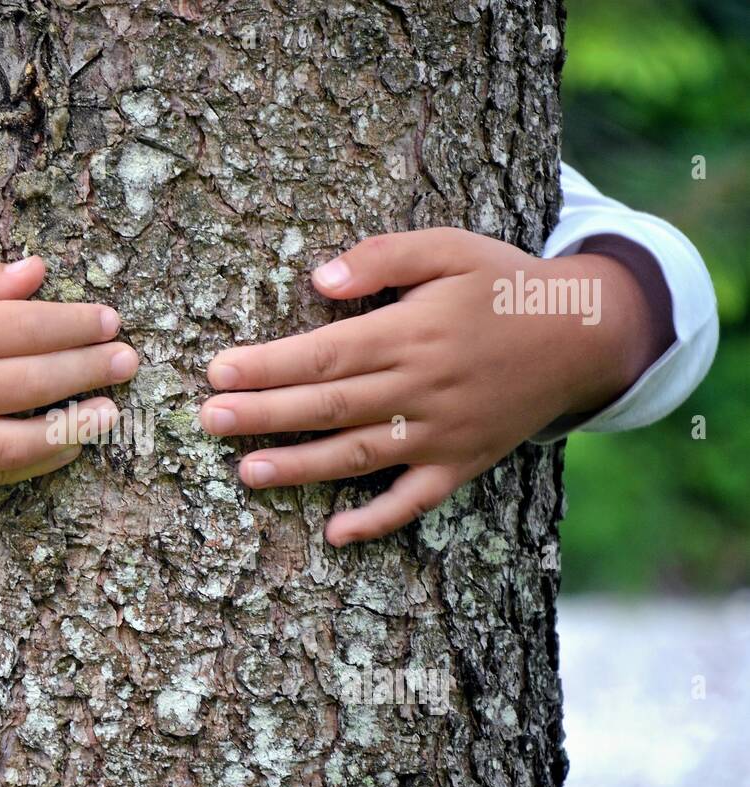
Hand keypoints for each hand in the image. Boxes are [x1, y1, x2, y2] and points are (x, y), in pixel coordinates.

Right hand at [0, 257, 137, 495]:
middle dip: (87, 368)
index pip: (24, 327)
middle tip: (127, 359)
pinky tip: (69, 446)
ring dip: (74, 426)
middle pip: (31, 380)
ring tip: (112, 412)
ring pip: (20, 440)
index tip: (110, 320)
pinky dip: (37, 462)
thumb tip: (38, 272)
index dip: (74, 324)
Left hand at [200, 228, 669, 544]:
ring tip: (247, 471)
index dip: (269, 366)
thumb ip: (383, 258)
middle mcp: (422, 387)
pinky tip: (335, 535)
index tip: (218, 372)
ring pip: (359, 455)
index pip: (325, 353)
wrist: (583, 335)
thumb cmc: (501, 284)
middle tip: (207, 420)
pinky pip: (416, 501)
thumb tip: (318, 279)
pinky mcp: (461, 464)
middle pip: (329, 405)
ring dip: (301, 467)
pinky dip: (378, 521)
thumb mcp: (449, 247)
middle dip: (264, 414)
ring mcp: (442, 433)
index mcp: (412, 332)